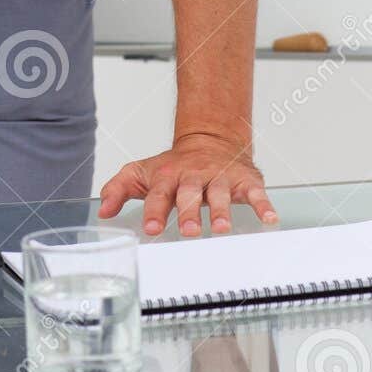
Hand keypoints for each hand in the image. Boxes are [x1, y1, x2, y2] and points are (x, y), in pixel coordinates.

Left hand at [98, 133, 278, 237]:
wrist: (210, 139)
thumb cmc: (174, 165)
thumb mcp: (143, 172)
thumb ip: (119, 189)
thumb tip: (102, 211)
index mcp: (168, 176)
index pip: (158, 194)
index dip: (154, 211)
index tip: (150, 229)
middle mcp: (194, 176)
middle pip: (190, 194)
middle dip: (190, 212)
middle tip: (190, 231)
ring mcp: (219, 177)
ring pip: (221, 193)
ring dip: (222, 211)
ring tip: (222, 229)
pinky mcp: (244, 180)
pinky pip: (255, 193)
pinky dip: (263, 205)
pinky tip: (269, 220)